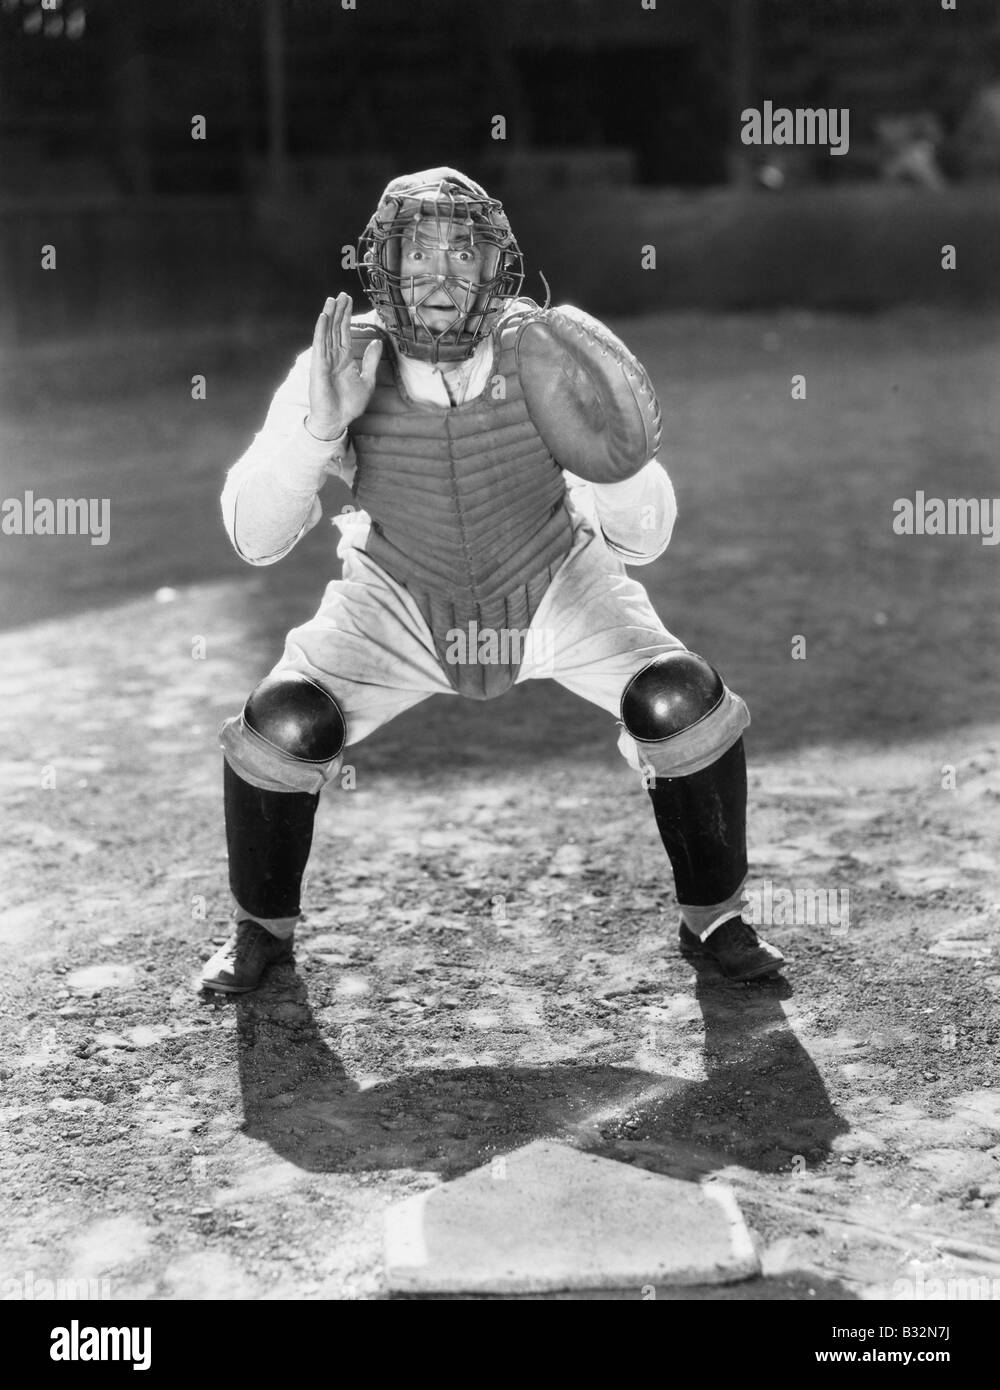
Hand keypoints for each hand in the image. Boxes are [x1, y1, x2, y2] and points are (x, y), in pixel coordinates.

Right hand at [306, 293, 382, 438]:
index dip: (346, 316)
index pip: (344, 332)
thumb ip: (371, 360)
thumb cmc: (349, 404)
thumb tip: (377, 341)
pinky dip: (321, 329)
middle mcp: (333, 356)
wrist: (337, 420)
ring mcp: (324, 360)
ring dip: (329, 315)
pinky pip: (319, 344)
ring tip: (332, 299)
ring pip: (326, 333)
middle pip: (335, 328)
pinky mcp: (318, 366)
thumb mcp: (367, 380)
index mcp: (344, 358)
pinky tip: (323, 316)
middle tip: (342, 294)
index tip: (348, 301)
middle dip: (339, 311)